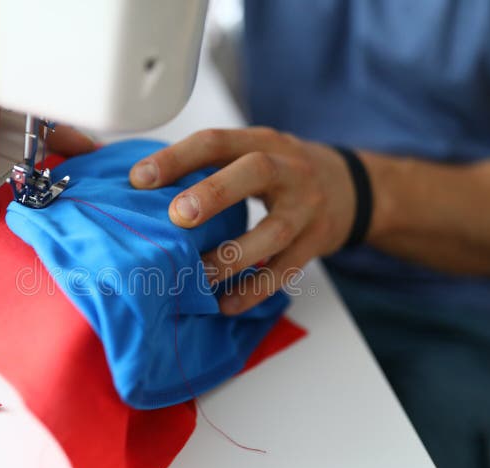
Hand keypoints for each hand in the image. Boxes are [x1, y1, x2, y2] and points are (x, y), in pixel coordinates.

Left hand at [129, 127, 356, 314]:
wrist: (350, 188)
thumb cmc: (282, 172)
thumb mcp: (253, 152)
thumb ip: (210, 164)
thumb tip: (141, 186)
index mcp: (263, 142)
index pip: (217, 141)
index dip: (177, 158)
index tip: (139, 179)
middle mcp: (290, 170)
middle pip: (255, 172)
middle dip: (214, 193)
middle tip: (177, 217)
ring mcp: (307, 209)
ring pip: (273, 232)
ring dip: (232, 256)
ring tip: (197, 275)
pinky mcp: (316, 244)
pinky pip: (285, 271)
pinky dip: (254, 290)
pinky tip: (226, 304)